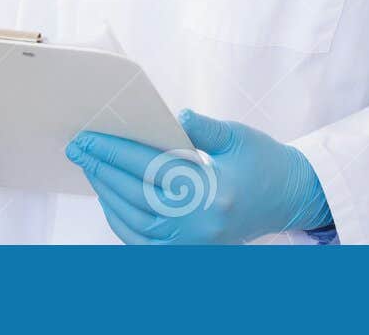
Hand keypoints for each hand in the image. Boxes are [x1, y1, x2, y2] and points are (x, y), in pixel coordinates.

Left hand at [67, 109, 330, 243]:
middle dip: (101, 170)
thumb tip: (175, 116)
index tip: (88, 138)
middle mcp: (201, 225)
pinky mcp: (191, 252)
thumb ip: (204, 128)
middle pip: (136, 196)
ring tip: (90, 167)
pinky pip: (144, 243)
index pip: (151, 169)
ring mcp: (194, 245)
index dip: (115, 152)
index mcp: (214, 193)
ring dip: (106, 194)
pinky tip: (109, 198)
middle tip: (77, 148)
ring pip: (135, 223)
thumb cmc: (265, 162)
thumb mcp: (238, 136)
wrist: (291, 198)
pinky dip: (121, 221)